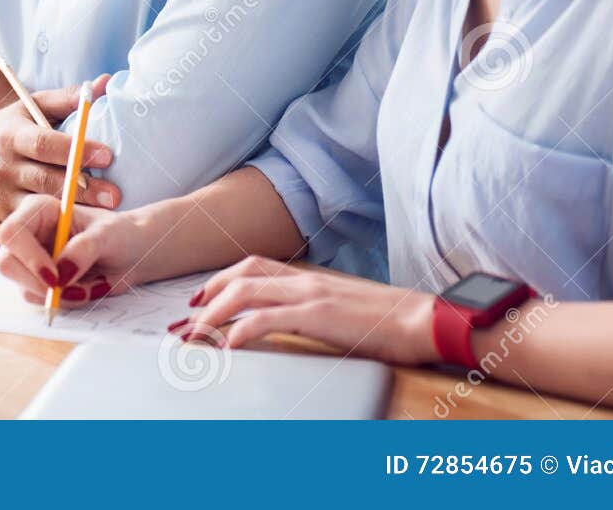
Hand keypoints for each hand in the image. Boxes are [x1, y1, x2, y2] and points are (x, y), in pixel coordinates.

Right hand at [0, 74, 118, 219]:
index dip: (76, 149)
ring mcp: (3, 195)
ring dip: (74, 210)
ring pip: (41, 205)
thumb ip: (67, 98)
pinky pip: (32, 222)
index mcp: (13, 136)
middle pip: (47, 180)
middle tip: (115, 195)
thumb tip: (105, 83)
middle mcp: (6, 167)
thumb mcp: (28, 107)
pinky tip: (79, 226)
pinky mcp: (3, 215)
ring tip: (106, 213)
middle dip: (83, 189)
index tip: (108, 154)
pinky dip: (55, 223)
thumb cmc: (3, 128)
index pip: (45, 143)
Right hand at [0, 193, 158, 304]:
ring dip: (58, 295)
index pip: (11, 232)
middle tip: (71, 289)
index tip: (54, 276)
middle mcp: (29, 234)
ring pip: (23, 287)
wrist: (133, 253)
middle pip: (7, 263)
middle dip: (38, 283)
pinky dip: (64, 302)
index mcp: (39, 210)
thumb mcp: (107, 235)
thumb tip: (61, 273)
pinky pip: (40, 301)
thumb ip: (84, 249)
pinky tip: (83, 289)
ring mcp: (31, 260)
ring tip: (87, 285)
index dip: (27, 256)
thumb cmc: (120, 233)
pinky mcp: (39, 282)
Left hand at [173, 255, 437, 363]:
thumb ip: (317, 311)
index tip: (202, 297)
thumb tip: (294, 324)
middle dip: (208, 293)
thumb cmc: (392, 322)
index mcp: (312, 278)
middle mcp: (305, 280)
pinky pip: (265, 319)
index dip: (223, 278)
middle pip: (242, 274)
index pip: (256, 267)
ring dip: (213, 312)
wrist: (425, 320)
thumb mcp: (345, 311)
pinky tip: (227, 346)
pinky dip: (240, 330)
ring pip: (245, 292)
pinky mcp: (317, 315)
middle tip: (187, 316)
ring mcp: (310, 294)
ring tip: (196, 334)